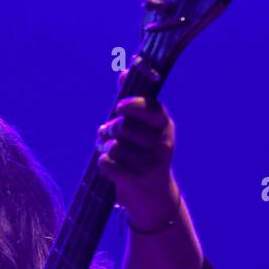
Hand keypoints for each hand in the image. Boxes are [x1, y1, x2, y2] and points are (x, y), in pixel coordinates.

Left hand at [95, 69, 178, 228]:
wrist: (154, 198)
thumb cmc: (144, 155)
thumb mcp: (144, 129)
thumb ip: (133, 103)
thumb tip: (123, 71)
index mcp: (165, 126)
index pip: (149, 109)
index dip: (132, 106)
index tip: (120, 107)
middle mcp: (162, 143)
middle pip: (124, 127)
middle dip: (109, 128)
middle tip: (106, 132)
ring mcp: (151, 163)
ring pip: (114, 146)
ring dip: (104, 147)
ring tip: (109, 150)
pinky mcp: (138, 180)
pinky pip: (108, 163)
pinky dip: (103, 163)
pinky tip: (110, 166)